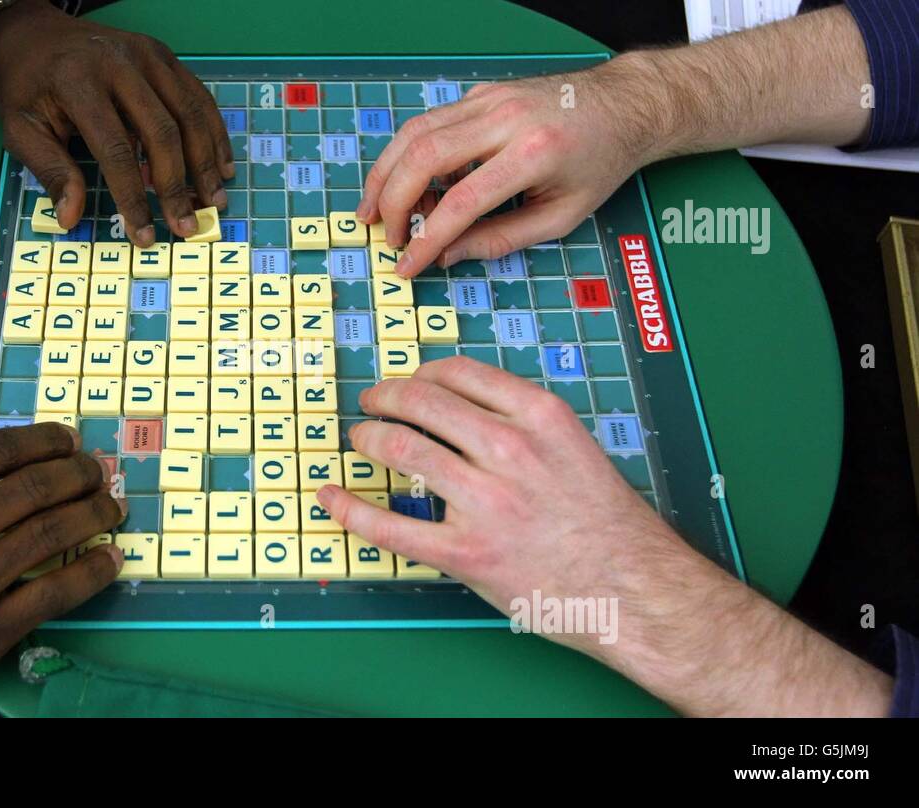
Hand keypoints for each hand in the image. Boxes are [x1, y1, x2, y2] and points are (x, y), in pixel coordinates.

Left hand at [0, 1, 233, 245]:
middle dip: (177, 186)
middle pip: (161, 132)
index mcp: (79, 82)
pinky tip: (221, 166)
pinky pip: (198, 97)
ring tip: (213, 200)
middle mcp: (119, 64)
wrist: (38, 35)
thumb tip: (71, 218)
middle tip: (187, 226)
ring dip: (205, 163)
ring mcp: (147, 56)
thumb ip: (50, 171)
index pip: (114, 149)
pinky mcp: (164, 56)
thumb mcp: (21, 129)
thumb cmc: (30, 88)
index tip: (144, 234)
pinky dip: (214, 134)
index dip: (133, 197)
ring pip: (189, 114)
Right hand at [0, 422, 124, 715]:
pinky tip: (108, 561)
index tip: (66, 440)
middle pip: (33, 490)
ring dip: (91, 516)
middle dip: (77, 474)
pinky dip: (87, 576)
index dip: (42, 441)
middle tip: (98, 470)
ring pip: (49, 538)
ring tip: (111, 507)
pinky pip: (49, 598)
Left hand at [315, 356, 706, 663]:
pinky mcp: (463, 552)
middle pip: (421, 402)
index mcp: (538, 416)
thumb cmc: (609, 526)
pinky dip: (349, 509)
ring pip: (400, 448)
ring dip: (368, 438)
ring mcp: (483, 501)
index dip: (421, 374)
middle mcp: (507, 448)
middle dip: (385, 397)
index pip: (459, 373)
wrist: (632, 590)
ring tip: (359, 439)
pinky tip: (330, 497)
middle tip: (370, 404)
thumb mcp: (576, 448)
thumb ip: (523, 425)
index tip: (409, 382)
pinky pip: (389, 525)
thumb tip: (465, 413)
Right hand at [356, 59, 654, 277]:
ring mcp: (488, 99)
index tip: (407, 266)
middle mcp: (506, 119)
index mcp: (533, 154)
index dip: (426, 239)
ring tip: (372, 211)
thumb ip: (501, 239)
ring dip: (385, 174)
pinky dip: (409, 157)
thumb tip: (447, 255)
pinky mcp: (479, 93)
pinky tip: (410, 186)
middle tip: (385, 237)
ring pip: (414, 132)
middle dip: (392, 202)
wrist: (623, 105)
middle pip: (424, 157)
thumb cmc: (599, 164)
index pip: (462, 202)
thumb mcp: (561, 216)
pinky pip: (430, 124)